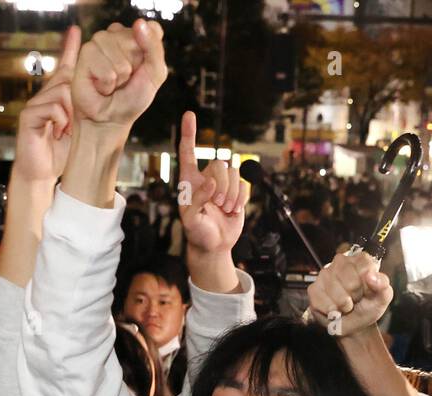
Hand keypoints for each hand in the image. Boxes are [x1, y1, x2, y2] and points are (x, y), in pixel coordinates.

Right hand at [13, 25, 80, 185]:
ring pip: (63, 93)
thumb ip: (85, 109)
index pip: (65, 68)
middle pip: (69, 80)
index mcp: (58, 97)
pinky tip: (55, 133)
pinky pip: (53, 108)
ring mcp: (36, 103)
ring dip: (69, 116)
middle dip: (77, 99)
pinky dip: (59, 122)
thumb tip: (97, 92)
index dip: (70, 49)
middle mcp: (46, 95)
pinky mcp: (28, 114)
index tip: (76, 31)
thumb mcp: (80, 128)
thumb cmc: (61, 152)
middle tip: (72, 123)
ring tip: (63, 131)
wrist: (42, 172)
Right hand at [71, 20, 166, 131]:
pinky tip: (101, 86)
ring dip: (118, 76)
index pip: (150, 29)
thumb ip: (154, 47)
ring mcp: (99, 43)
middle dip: (132, 66)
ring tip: (112, 83)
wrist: (111, 120)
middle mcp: (116, 36)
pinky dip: (106, 83)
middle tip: (125, 79)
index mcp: (135, 37)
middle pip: (132, 38)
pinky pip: (103, 66)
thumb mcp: (155, 74)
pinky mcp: (85, 54)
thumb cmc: (131, 99)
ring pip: (115, 51)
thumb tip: (139, 23)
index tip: (142, 71)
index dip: (149, 56)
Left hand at [177, 111, 248, 257]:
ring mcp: (222, 184)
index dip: (189, 133)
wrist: (215, 245)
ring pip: (233, 172)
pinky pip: (244, 183)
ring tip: (225, 209)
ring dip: (231, 193)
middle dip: (221, 185)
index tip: (189, 114)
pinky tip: (234, 209)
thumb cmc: (197, 232)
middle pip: (218, 163)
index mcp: (189, 181)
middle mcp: (206, 178)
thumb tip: (210, 183)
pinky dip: (241, 198)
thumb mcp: (190, 220)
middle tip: (218, 205)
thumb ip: (197, 199)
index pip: (188, 153)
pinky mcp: (236, 191)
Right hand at [306, 249, 392, 337]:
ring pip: (335, 293)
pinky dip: (331, 312)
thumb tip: (372, 276)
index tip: (367, 292)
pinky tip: (335, 310)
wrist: (355, 325)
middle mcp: (341, 262)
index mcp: (360, 260)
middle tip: (355, 300)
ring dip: (343, 306)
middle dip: (355, 297)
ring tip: (346, 305)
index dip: (367, 286)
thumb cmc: (368, 307)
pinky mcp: (313, 289)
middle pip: (350, 281)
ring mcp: (325, 274)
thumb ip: (383, 285)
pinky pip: (321, 302)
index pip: (365, 268)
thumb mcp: (383, 297)